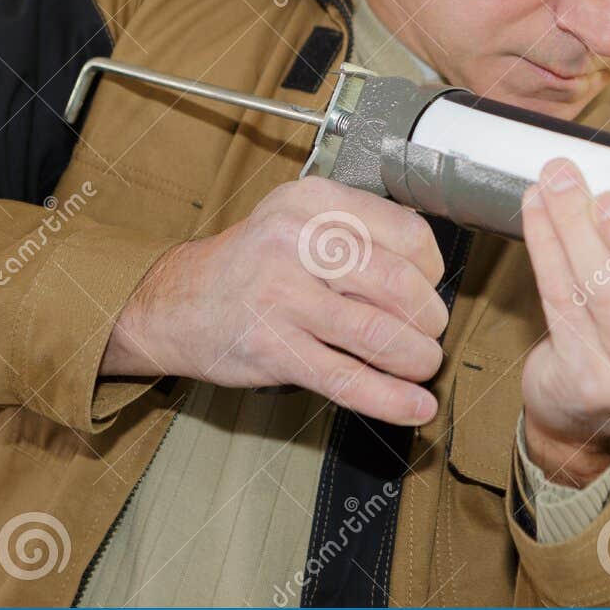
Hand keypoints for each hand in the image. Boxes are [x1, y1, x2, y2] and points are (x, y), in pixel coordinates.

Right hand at [102, 174, 447, 425]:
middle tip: (430, 332)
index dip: (432, 269)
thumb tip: (429, 279)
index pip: (405, 233)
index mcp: (313, 202)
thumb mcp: (299, 220)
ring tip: (423, 365)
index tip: (430, 287)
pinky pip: (346, 379)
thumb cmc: (252, 263)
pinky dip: (390, 399)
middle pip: (399, 284)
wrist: (176, 301)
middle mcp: (296, 240)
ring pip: (378, 333)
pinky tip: (413, 407)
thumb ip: (357, 236)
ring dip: (417, 358)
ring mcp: (281, 295)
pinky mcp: (272, 348)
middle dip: (429, 318)